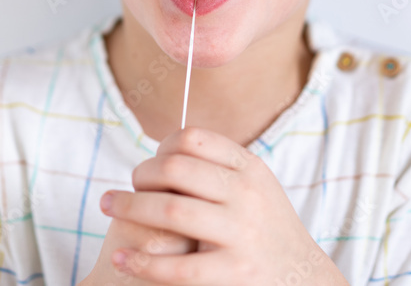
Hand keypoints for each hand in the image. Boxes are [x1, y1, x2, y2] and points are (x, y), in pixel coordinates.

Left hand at [98, 126, 345, 284]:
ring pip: (171, 210)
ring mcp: (241, 233)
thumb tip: (169, 147)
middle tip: (120, 190)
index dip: (160, 148)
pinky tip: (121, 258)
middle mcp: (247, 194)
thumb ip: (221, 168)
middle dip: (140, 176)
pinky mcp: (235, 273)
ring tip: (107, 208)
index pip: (193, 139)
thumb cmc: (267, 229)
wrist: (303, 278)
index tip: (148, 165)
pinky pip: (177, 267)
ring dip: (129, 207)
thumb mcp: (257, 186)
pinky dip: (141, 261)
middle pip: (176, 168)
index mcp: (250, 168)